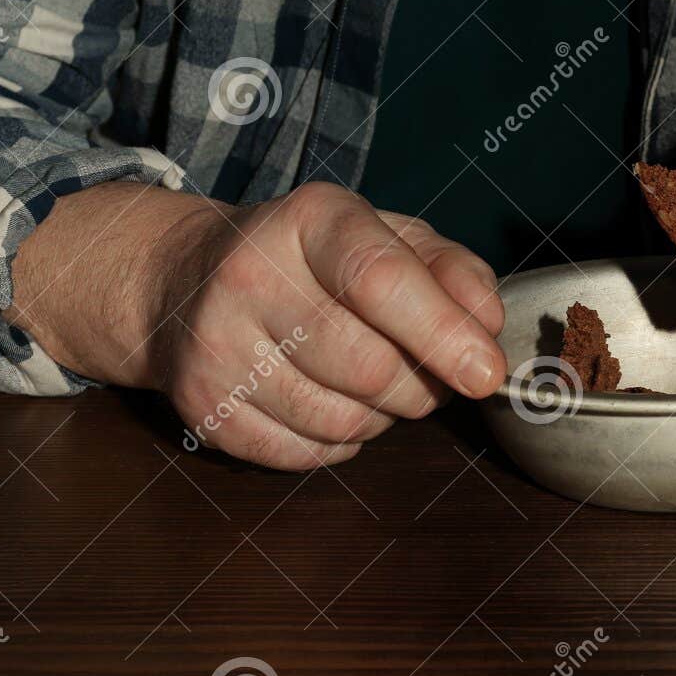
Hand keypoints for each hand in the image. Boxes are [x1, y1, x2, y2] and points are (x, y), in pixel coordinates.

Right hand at [9, 181, 505, 468]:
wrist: (186, 279)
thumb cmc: (317, 260)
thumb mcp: (390, 238)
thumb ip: (454, 271)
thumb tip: (489, 325)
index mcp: (311, 220)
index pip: (381, 280)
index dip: (444, 333)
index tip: (486, 373)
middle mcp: (251, 275)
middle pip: (370, 367)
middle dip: (420, 387)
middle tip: (423, 373)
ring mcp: (217, 344)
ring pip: (341, 421)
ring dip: (382, 417)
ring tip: (370, 382)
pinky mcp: (202, 405)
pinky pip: (304, 455)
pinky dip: (337, 444)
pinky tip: (328, 402)